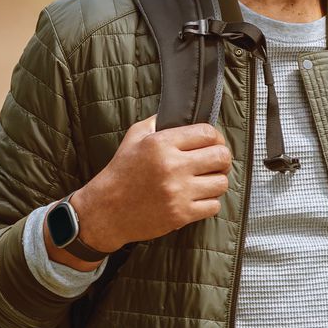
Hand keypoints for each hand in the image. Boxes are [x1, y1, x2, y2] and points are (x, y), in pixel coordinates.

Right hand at [72, 114, 230, 252]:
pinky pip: (214, 206)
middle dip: (222, 159)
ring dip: (216, 182)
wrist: (106, 210)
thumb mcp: (135, 137)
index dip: (217, 138)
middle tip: (214, 164)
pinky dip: (209, 203)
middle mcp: (172, 166)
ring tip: (204, 182)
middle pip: (222, 157)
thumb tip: (183, 112)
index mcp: (162, 143)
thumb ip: (159, 121)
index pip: (208, 133)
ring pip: (221, 183)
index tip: (213, 144)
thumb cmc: (121, 172)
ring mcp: (178, 192)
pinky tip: (197, 199)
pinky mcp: (180, 214)